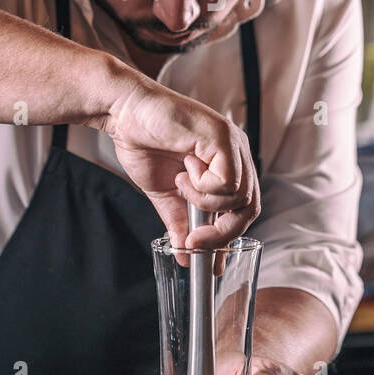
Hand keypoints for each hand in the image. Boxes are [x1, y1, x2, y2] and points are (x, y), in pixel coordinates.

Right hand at [104, 76, 259, 247]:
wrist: (123, 112)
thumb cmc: (143, 141)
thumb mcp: (165, 193)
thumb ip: (180, 221)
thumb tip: (185, 255)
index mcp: (228, 163)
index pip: (244, 209)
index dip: (228, 237)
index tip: (209, 262)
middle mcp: (237, 152)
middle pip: (250, 206)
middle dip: (222, 232)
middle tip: (194, 240)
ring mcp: (233, 143)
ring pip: (239, 196)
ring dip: (205, 202)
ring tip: (181, 184)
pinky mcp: (222, 136)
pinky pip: (227, 181)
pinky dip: (203, 186)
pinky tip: (185, 170)